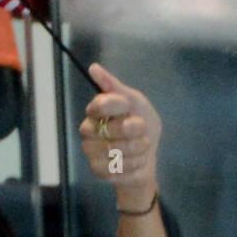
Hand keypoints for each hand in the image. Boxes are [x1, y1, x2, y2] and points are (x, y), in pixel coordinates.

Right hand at [78, 63, 161, 208]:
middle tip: (141, 129)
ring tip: (142, 146)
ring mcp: (90, 151)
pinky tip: (136, 161)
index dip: (119, 106)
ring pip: (117, 150)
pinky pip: (119, 168)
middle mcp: (88, 129)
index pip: (100, 104)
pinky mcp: (97, 169)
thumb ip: (116, 88)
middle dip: (135, 130)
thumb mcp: (136, 103)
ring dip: (138, 149)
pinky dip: (135, 164)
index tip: (128, 107)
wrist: (147, 157)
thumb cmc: (141, 127)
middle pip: (111, 129)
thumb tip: (93, 67)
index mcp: (96, 110)